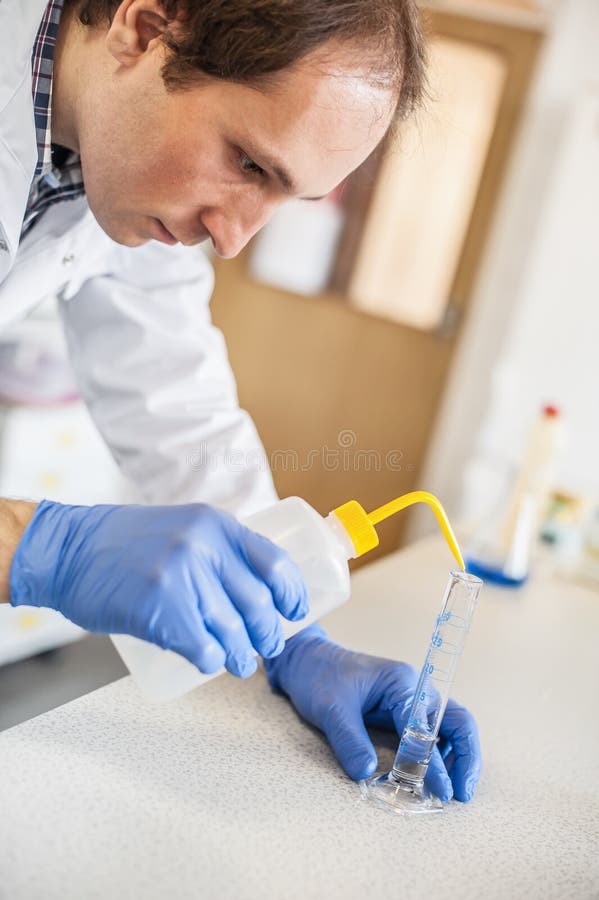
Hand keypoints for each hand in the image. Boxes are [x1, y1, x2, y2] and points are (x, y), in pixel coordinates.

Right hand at [10, 500, 307, 677]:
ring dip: (242, 657)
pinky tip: (208, 663)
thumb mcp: (181, 529)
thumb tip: (254, 591)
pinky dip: (211, 662)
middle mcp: (204, 545)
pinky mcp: (160, 607)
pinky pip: (203, 647)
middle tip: (267, 646)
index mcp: (215, 525)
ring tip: (240, 664)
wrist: (68, 550)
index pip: (274, 561)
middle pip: (257, 603)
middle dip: (269, 634)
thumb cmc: (123, 544)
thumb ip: (216, 551)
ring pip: (233, 631)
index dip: (292, 592)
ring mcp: (182, 575)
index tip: (295, 610)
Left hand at [264, 624, 480, 801]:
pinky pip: (431, 733)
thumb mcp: (330, 709)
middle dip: (465, 757)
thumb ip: (349, 740)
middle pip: (456, 721)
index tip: (437, 788)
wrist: (306, 661)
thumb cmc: (319, 676)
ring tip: (452, 791)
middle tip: (461, 794)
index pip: (426, 723)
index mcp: (401, 682)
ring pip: (449, 728)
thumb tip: (366, 773)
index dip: (433, 759)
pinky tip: (434, 776)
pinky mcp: (402, 711)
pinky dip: (439, 755)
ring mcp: (411, 699)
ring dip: (456, 758)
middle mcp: (414, 688)